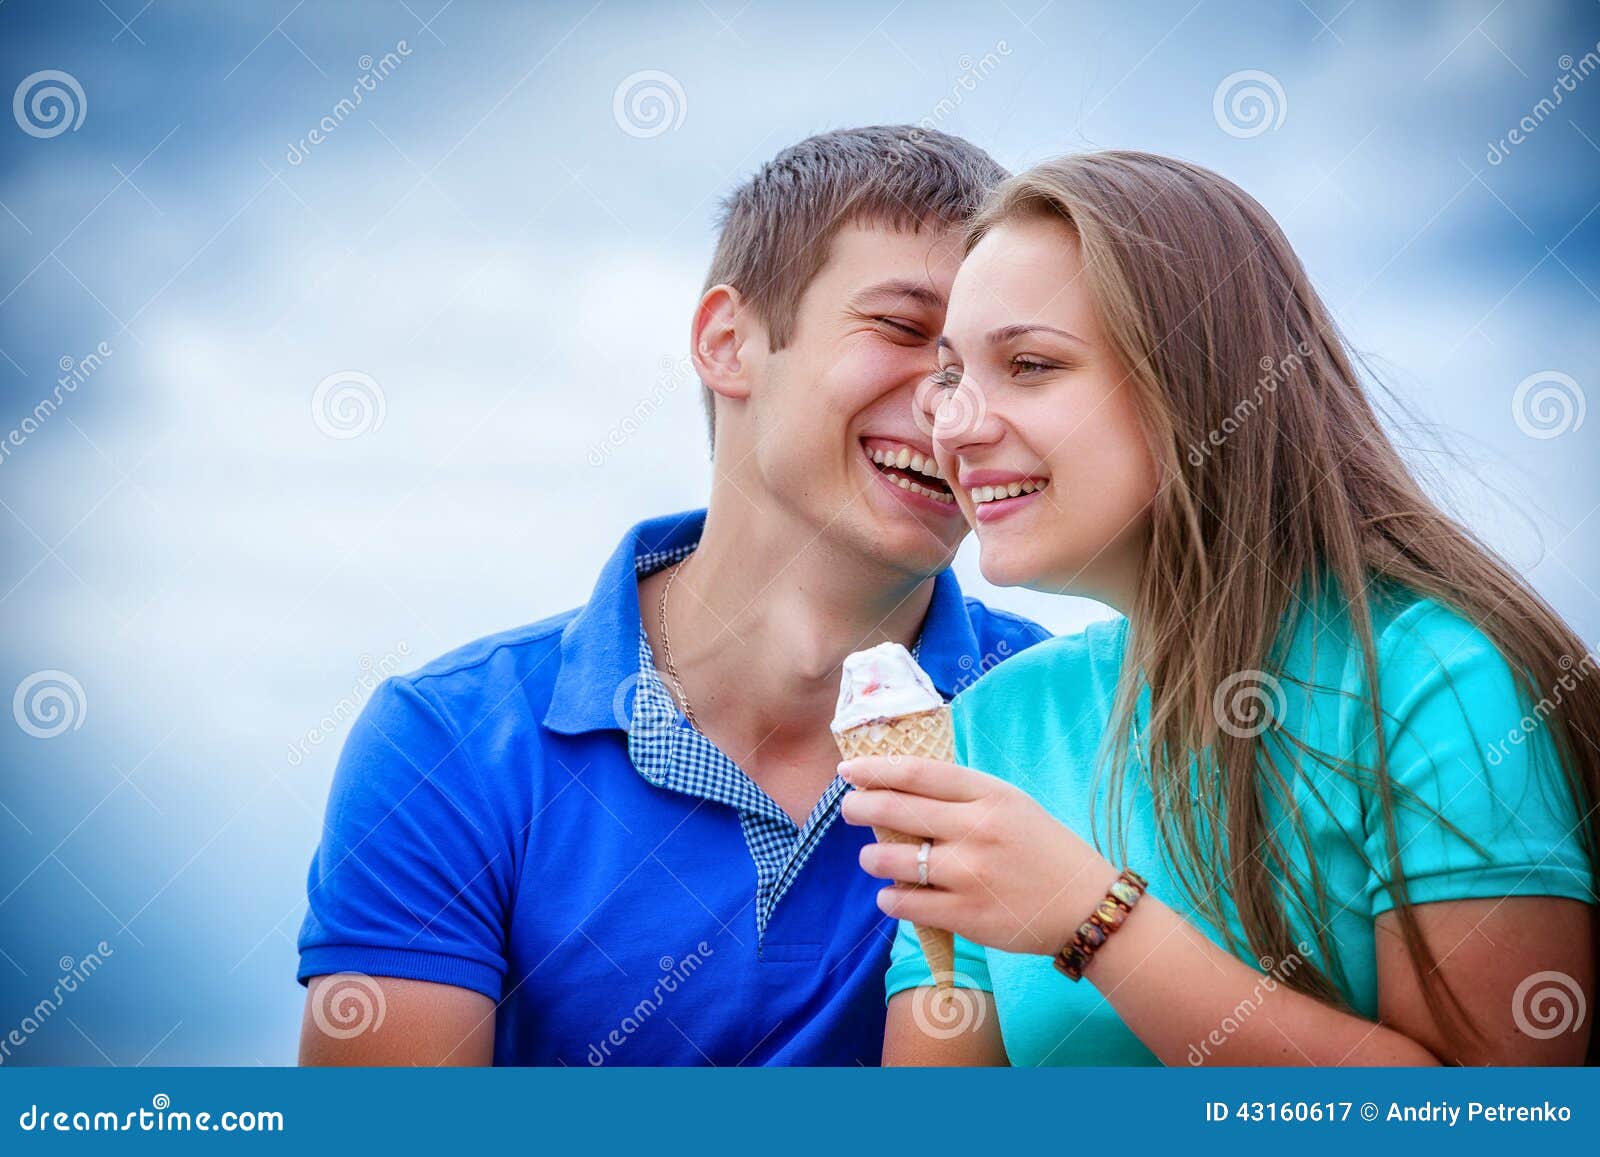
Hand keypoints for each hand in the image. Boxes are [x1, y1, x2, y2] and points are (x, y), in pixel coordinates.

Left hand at [838, 755, 1119, 955]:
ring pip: (892, 859)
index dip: (875, 769)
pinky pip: (906, 903)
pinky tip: (891, 894)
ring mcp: (969, 873)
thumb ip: (962, 796)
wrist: (1087, 906)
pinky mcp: (966, 914)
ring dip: (871, 857)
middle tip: (848, 809)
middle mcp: (977, 829)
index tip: (849, 770)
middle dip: (859, 807)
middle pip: (896, 809)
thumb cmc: (1044, 850)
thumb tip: (899, 790)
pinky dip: (890, 897)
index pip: (917, 772)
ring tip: (872, 857)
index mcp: (990, 795)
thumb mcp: (1012, 805)